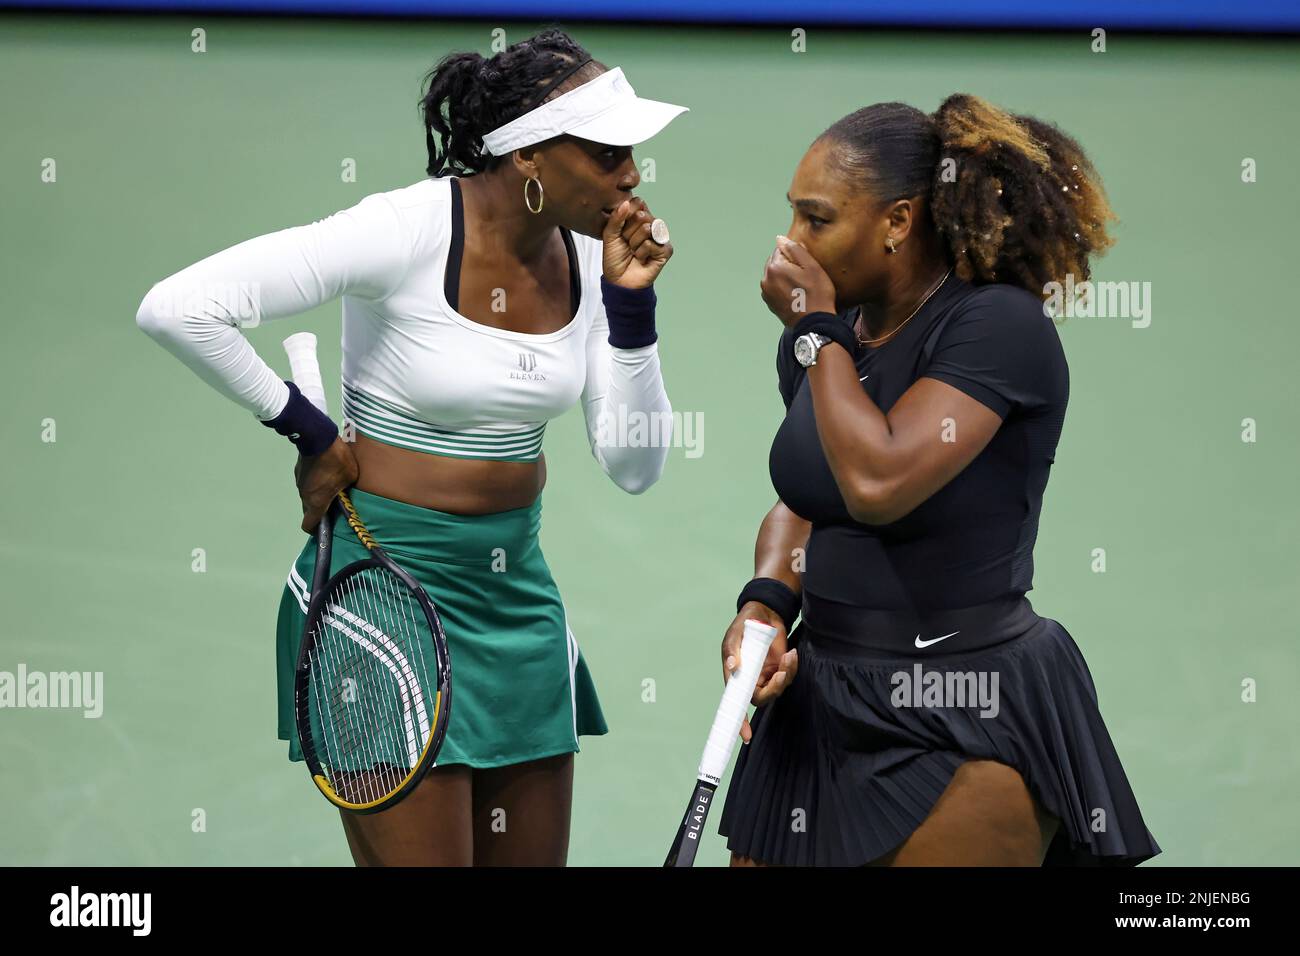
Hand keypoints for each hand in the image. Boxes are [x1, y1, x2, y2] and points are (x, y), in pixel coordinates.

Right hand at [294, 436, 359, 533]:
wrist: (318, 437)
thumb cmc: (337, 460)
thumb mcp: (350, 478)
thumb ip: (347, 491)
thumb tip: (348, 494)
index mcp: (316, 501)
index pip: (308, 525)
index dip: (316, 530)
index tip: (325, 528)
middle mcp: (304, 495)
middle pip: (309, 511)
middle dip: (320, 512)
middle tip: (335, 506)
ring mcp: (300, 482)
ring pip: (308, 496)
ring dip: (318, 496)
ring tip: (333, 486)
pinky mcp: (299, 471)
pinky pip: (307, 483)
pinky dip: (315, 484)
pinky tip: (326, 473)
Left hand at [603, 197, 672, 289]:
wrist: (619, 280)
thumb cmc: (614, 258)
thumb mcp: (609, 235)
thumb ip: (616, 217)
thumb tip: (626, 203)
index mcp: (638, 218)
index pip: (638, 203)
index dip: (626, 216)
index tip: (620, 230)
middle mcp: (651, 225)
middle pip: (642, 215)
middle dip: (628, 232)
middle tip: (627, 244)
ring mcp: (660, 237)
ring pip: (646, 229)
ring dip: (634, 244)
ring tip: (634, 252)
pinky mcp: (666, 250)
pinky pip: (651, 244)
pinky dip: (642, 253)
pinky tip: (642, 259)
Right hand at [721, 601, 799, 743]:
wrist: (765, 612)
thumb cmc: (745, 624)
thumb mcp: (735, 634)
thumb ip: (733, 650)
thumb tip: (732, 667)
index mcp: (736, 676)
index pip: (737, 703)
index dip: (740, 721)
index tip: (745, 736)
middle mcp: (751, 679)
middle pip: (763, 698)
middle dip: (774, 689)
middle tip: (780, 672)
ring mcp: (766, 674)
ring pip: (778, 687)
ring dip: (786, 674)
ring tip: (788, 655)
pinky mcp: (780, 667)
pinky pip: (788, 676)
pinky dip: (792, 667)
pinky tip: (791, 653)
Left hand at [760, 235, 836, 328]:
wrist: (815, 322)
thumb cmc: (817, 294)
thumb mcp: (812, 266)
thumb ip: (795, 249)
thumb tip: (780, 239)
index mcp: (774, 267)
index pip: (782, 249)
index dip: (796, 255)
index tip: (806, 266)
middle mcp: (766, 280)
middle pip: (777, 262)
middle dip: (789, 265)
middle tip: (806, 277)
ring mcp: (766, 293)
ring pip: (776, 275)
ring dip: (786, 276)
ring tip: (802, 286)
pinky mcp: (770, 303)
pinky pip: (776, 288)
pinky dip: (784, 288)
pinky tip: (797, 294)